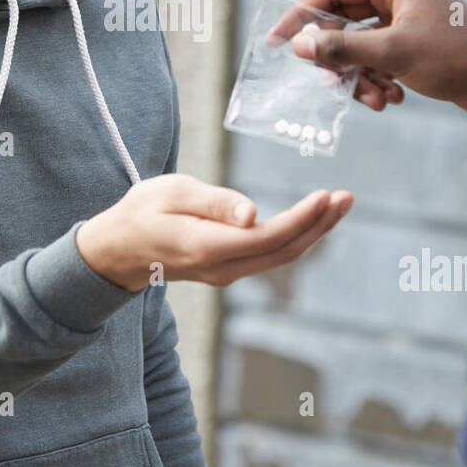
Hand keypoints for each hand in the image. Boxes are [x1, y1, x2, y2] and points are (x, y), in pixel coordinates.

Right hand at [75, 173, 352, 291]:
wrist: (119, 250)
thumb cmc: (142, 212)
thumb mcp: (170, 193)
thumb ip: (213, 202)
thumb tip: (253, 214)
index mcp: (207, 247)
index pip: (267, 237)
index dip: (301, 219)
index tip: (326, 196)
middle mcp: (222, 267)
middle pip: (284, 252)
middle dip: (319, 226)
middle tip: (347, 198)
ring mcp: (227, 272)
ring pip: (280, 256)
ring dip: (313, 232)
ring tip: (338, 204)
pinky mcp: (229, 268)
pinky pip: (270, 255)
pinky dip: (296, 237)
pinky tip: (312, 220)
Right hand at [268, 0, 466, 121]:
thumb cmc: (456, 60)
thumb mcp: (392, 54)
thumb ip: (341, 49)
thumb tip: (297, 45)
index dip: (300, 15)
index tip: (277, 42)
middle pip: (344, 22)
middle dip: (337, 58)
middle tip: (331, 83)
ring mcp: (409, 19)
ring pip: (361, 46)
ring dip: (359, 76)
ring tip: (375, 100)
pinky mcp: (416, 44)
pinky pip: (379, 58)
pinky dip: (378, 80)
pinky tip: (393, 99)